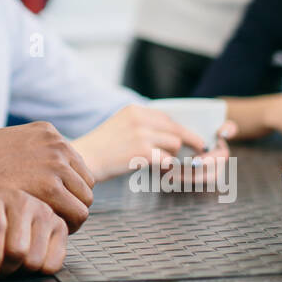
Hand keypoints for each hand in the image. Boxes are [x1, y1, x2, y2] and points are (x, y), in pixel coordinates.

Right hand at [0, 121, 95, 230]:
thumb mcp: (7, 145)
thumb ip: (26, 153)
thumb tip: (33, 167)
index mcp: (47, 132)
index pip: (75, 164)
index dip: (68, 188)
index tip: (57, 202)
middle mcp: (56, 144)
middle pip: (85, 181)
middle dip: (73, 200)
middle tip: (58, 218)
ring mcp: (56, 163)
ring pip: (84, 199)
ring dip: (72, 214)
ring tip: (54, 227)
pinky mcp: (51, 185)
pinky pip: (76, 212)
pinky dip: (69, 224)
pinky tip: (52, 231)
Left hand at [0, 188, 67, 281]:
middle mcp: (21, 201)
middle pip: (17, 249)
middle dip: (4, 269)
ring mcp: (43, 212)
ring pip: (36, 259)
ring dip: (21, 271)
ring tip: (10, 263)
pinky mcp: (59, 225)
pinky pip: (54, 262)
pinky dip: (40, 270)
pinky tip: (28, 259)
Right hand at [75, 104, 222, 180]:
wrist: (84, 160)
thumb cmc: (101, 147)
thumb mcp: (120, 125)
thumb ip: (141, 125)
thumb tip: (169, 135)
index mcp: (134, 110)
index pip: (167, 117)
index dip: (179, 129)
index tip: (189, 138)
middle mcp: (139, 118)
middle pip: (176, 128)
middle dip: (188, 140)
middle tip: (197, 150)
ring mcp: (141, 134)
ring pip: (175, 144)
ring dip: (173, 155)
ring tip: (164, 164)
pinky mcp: (142, 152)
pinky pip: (168, 159)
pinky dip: (167, 167)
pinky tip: (160, 171)